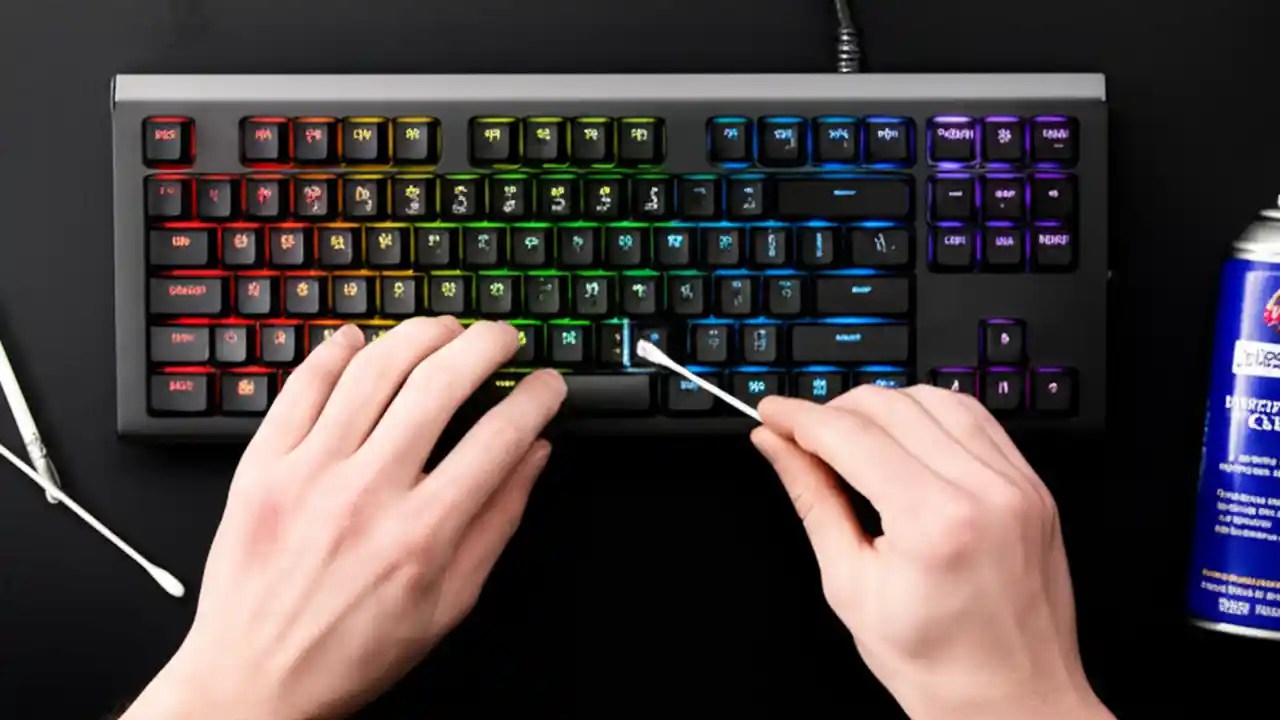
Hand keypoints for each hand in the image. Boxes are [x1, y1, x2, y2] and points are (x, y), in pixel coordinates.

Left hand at [123, 318, 566, 719]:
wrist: (254, 682)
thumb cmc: (352, 651)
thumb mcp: (449, 604)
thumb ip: (496, 523)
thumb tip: (532, 457)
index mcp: (423, 535)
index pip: (499, 438)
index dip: (535, 398)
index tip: (545, 385)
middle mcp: (368, 494)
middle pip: (439, 384)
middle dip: (484, 345)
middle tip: (501, 337)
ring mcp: (309, 474)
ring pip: (373, 370)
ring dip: (418, 334)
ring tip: (442, 329)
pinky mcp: (261, 468)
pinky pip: (301, 388)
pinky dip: (334, 353)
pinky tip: (358, 341)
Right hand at [751, 386, 1110, 719]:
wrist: (1014, 701)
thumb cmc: (937, 665)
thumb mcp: (850, 586)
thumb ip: (812, 501)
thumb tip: (775, 447)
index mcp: (934, 523)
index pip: (850, 436)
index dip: (799, 416)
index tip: (771, 412)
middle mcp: (984, 492)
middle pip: (890, 406)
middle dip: (834, 409)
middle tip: (801, 433)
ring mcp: (1017, 486)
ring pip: (936, 398)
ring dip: (884, 404)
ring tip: (853, 436)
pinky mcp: (1034, 487)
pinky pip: (977, 419)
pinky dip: (932, 414)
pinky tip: (906, 437)